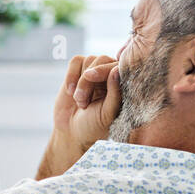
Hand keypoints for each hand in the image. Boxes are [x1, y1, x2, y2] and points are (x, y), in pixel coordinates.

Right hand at [37, 54, 120, 178]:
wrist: (72, 132)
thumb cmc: (94, 126)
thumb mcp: (107, 114)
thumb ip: (114, 92)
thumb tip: (116, 69)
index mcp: (124, 85)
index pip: (118, 65)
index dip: (103, 69)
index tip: (89, 76)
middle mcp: (112, 75)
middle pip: (100, 60)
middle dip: (87, 81)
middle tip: (82, 102)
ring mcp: (95, 72)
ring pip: (87, 60)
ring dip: (79, 83)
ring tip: (79, 101)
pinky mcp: (79, 71)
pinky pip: (76, 61)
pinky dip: (70, 76)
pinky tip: (70, 92)